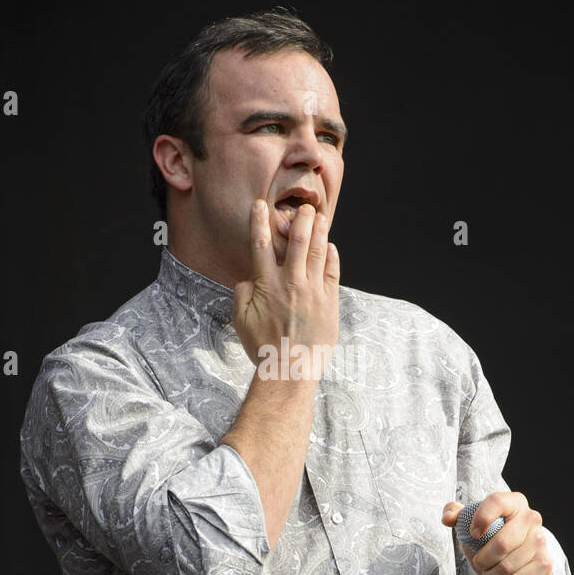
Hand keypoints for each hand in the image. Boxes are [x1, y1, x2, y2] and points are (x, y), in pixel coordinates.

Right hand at [233, 200, 339, 379]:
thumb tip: (249, 279)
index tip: (260, 205)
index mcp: (267, 285)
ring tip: (320, 218)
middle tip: (304, 207)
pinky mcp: (329, 303)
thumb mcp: (241, 319)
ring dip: (319, 232)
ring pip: (317, 253)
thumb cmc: (263, 347)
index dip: (259, 222)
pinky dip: (331, 258)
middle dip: (300, 220)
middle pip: (297, 241)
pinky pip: (332, 273)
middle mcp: (292, 283)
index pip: (262, 245)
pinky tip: (330, 248)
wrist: (289, 370)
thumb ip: (242, 293)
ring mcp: (313, 292)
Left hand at [441, 491, 552, 574]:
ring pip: (507, 566)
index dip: (482, 517)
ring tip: (489, 574)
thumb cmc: (490, 540)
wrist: (516, 566)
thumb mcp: (471, 526)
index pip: (497, 501)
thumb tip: (448, 518)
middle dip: (483, 559)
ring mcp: (541, 542)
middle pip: (502, 543)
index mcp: (514, 502)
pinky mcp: (545, 565)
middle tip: (478, 563)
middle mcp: (532, 518)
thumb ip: (455, 514)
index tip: (472, 533)